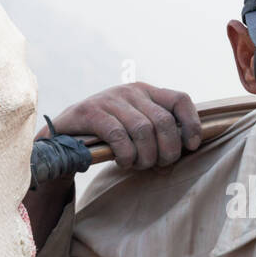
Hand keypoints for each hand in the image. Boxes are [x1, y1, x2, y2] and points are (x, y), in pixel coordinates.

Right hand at [40, 83, 201, 169]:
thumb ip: (158, 129)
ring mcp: (110, 99)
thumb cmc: (107, 135)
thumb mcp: (135, 125)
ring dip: (146, 156)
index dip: (192, 124)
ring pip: (143, 130)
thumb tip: (189, 145)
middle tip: (159, 164)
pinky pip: (119, 136)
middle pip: (164, 121)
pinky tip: (124, 163)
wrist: (63, 135)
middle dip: (168, 150)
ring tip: (139, 165)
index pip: (180, 100)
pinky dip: (127, 155)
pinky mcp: (91, 112)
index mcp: (146, 91)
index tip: (192, 146)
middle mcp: (130, 91)